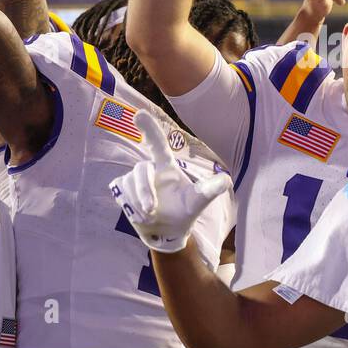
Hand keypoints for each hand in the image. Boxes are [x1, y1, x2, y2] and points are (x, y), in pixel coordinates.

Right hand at [108, 111, 230, 252]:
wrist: (166, 233)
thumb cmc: (183, 212)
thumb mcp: (198, 202)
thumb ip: (210, 190)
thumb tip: (226, 180)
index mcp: (166, 166)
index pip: (157, 144)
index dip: (149, 128)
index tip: (139, 114)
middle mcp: (149, 169)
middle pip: (140, 170)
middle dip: (144, 191)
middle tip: (151, 210)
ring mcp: (133, 180)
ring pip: (129, 183)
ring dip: (137, 203)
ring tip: (149, 217)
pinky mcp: (122, 190)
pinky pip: (120, 192)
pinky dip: (129, 206)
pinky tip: (139, 216)